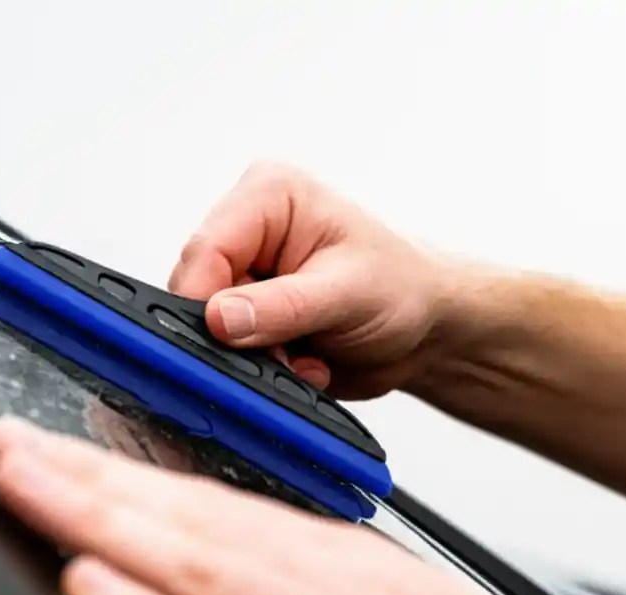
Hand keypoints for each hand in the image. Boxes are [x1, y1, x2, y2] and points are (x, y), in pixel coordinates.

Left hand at [0, 416, 625, 594]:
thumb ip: (312, 575)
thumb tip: (236, 553)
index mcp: (327, 560)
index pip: (209, 502)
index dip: (126, 472)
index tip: (63, 448)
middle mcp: (313, 586)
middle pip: (182, 517)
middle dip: (84, 476)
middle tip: (9, 440)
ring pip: (184, 564)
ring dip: (93, 516)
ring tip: (19, 479)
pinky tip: (87, 584)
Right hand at [169, 162, 458, 398]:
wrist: (426, 329)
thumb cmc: (403, 288)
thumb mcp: (348, 294)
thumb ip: (282, 307)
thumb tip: (220, 319)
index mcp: (269, 196)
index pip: (206, 246)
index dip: (203, 299)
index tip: (221, 340)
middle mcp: (249, 228)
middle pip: (199, 290)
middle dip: (235, 335)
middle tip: (283, 355)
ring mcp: (246, 272)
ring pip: (209, 327)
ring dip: (253, 357)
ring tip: (304, 358)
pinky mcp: (249, 311)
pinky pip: (227, 350)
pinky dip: (262, 368)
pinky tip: (304, 362)